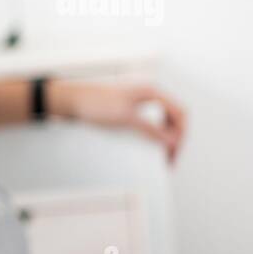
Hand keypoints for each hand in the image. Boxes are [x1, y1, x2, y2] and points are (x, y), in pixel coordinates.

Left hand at [48, 80, 186, 162]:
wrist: (71, 101)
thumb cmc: (96, 103)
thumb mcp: (127, 118)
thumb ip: (151, 129)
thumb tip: (172, 141)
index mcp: (152, 93)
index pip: (179, 113)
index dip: (181, 133)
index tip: (176, 151)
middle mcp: (148, 98)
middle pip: (172, 120)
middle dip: (174, 139)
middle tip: (170, 160)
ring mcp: (138, 106)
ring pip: (160, 125)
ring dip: (163, 141)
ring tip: (160, 159)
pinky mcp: (127, 114)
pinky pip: (147, 127)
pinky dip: (150, 139)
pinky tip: (147, 151)